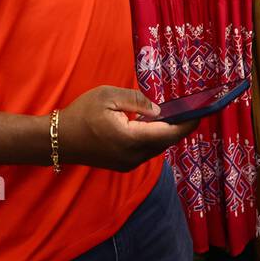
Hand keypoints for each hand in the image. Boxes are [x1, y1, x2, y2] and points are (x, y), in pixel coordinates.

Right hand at [55, 86, 198, 171]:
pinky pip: (146, 151)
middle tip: (192, 110)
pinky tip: (155, 125)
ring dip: (166, 133)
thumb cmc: (81, 114)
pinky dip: (154, 138)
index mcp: (131, 139)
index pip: (168, 133)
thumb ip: (137, 100)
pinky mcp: (123, 164)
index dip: (187, 124)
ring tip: (177, 115)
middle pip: (165, 142)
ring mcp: (128, 163)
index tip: (201, 113)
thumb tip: (159, 110)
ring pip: (156, 148)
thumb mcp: (108, 96)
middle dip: (179, 127)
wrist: (58, 139)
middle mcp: (133, 156)